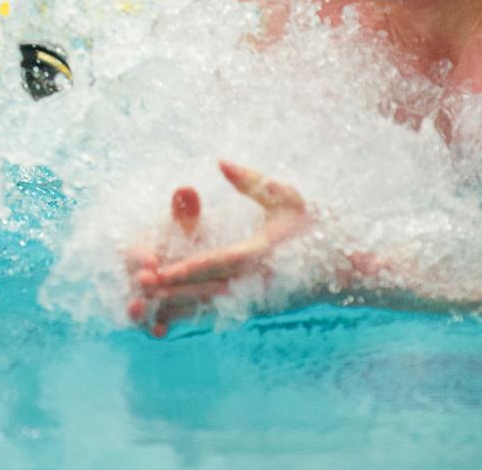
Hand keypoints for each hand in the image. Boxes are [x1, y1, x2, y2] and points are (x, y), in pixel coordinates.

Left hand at [124, 160, 311, 337]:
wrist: (343, 270)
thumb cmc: (314, 228)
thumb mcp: (288, 198)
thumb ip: (253, 182)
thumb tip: (221, 162)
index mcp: (262, 254)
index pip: (219, 262)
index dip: (187, 268)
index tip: (160, 270)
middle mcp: (255, 284)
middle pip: (206, 291)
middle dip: (171, 291)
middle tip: (138, 287)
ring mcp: (253, 301)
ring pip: (206, 308)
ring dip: (173, 307)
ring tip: (141, 306)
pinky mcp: (250, 310)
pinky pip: (213, 316)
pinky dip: (187, 318)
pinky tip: (162, 319)